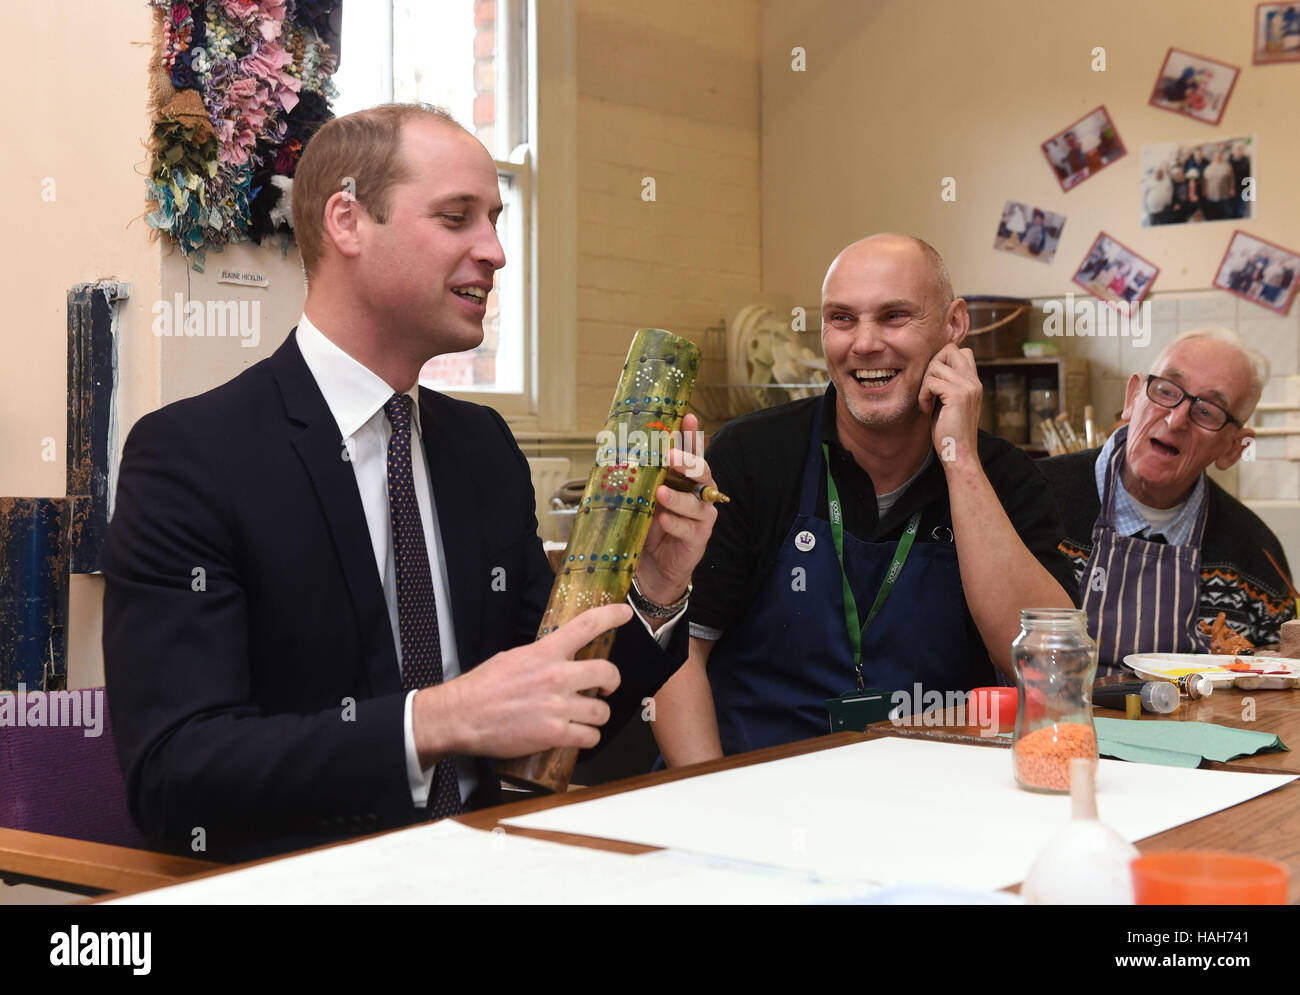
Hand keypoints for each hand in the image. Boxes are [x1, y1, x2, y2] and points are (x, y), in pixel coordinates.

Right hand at [413, 602, 630, 762]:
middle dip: (613, 682)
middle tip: (607, 687)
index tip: (625, 614)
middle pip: (608, 673)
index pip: (586, 625)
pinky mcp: (554, 734)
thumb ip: (541, 657)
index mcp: (544, 652)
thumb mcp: (513, 658)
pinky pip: (590, 737)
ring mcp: (557, 706)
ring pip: (602, 710)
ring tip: (586, 717)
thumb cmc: (481, 688)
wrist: (460, 716)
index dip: (611, 616)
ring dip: (597, 715)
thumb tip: (558, 657)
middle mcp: (556, 676)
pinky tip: (579, 736)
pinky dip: (588, 738)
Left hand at [634, 413, 717, 605]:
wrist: (654, 571)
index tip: (688, 417)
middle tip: (669, 456)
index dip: (691, 435)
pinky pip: (690, 529)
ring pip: (696, 502)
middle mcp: (697, 494)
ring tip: (660, 493)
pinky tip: (664, 521)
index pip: (690, 453)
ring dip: (678, 496)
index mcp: (684, 479)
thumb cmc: (647, 530)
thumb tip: (610, 454)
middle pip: (701, 472)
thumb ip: (635, 482)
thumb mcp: (639, 502)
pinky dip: (676, 523)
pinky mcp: (699, 538)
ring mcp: (701, 517)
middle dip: (687, 462)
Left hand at [918, 344, 981, 467]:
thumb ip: (945, 385)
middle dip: (932, 365)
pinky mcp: (958, 395)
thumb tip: (930, 368)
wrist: (958, 454)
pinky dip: (923, 394)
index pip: (962, 351)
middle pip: (950, 349)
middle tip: (928, 387)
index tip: (933, 383)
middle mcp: (974, 381)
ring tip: (926, 402)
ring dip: (924, 383)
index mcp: (974, 382)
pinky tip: (925, 409)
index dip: (942, 360)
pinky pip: (931, 381)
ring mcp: (968, 387)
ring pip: (936, 365)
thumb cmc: (949, 432)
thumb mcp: (948, 403)